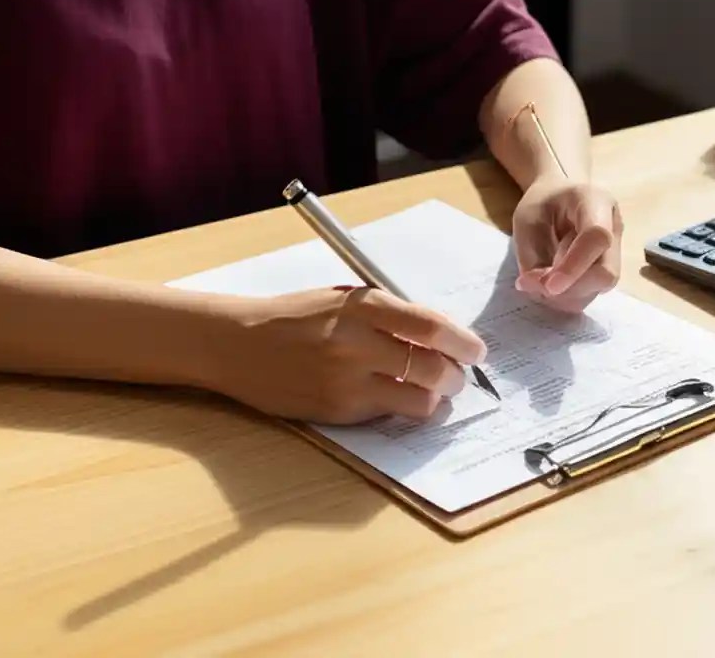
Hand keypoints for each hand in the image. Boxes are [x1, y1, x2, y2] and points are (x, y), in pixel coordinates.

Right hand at [201, 287, 486, 423]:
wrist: (238, 344)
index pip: (430, 326)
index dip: (462, 341)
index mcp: (362, 306)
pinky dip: (402, 407)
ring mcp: (347, 382)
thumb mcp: (343, 299)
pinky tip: (397, 396)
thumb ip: (389, 314)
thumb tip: (441, 336)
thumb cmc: (296, 317)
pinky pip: (388, 414)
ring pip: (419, 400)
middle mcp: (356, 344)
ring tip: (436, 391)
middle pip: (432, 368)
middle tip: (459, 375)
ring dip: (436, 398)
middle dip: (456, 376)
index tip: (476, 350)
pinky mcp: (338, 411)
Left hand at [512, 177, 622, 311]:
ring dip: (566, 292)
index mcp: (595, 201)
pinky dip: (568, 295)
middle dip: (570, 287)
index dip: (574, 267)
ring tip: (546, 273)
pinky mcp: (609, 269)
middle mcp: (614, 228)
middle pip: (606, 273)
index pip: (597, 238)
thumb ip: (533, 258)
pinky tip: (555, 279)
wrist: (557, 199)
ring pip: (599, 288)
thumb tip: (545, 292)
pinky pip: (591, 293)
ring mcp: (615, 251)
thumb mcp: (526, 222)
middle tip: (539, 282)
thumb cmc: (541, 204)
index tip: (549, 286)